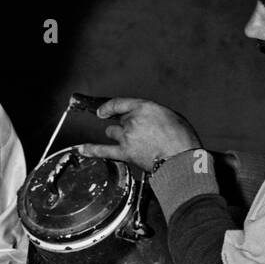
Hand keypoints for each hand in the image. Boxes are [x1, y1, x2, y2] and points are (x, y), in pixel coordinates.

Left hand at [79, 98, 200, 172]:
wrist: (180, 159)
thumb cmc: (181, 139)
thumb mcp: (170, 116)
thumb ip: (153, 115)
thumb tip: (147, 121)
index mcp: (145, 108)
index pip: (121, 104)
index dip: (110, 107)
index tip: (103, 110)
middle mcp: (132, 120)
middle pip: (119, 121)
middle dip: (126, 125)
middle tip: (139, 134)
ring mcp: (127, 137)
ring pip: (112, 133)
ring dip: (117, 135)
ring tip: (130, 142)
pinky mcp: (124, 153)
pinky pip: (103, 150)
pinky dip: (92, 149)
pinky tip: (83, 149)